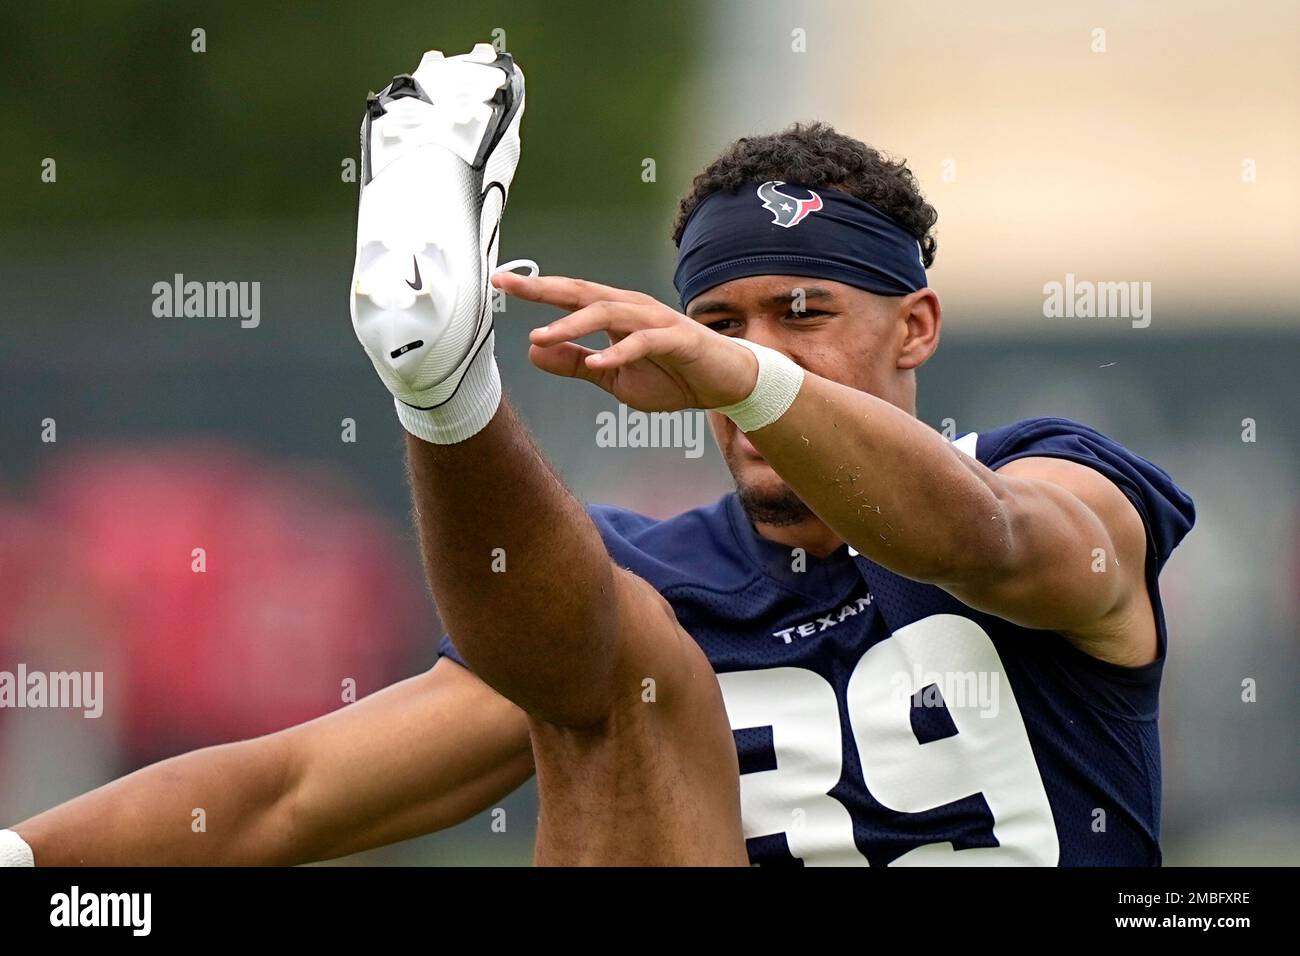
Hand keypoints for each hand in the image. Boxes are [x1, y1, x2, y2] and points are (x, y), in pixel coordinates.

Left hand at [493, 273, 757, 412]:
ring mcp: (655, 321)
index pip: (569, 296)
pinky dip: (621, 352)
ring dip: (573, 324)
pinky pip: (644, 342)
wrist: (723, 384)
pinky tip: (601, 361)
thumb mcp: (613, 377)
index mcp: (614, 313)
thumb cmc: (672, 374)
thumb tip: (534, 352)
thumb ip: (577, 363)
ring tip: (543, 335)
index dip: (535, 289)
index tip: (500, 282)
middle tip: (510, 286)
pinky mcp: (677, 339)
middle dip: (544, 289)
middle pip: (582, 292)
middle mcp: (631, 308)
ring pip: (608, 313)